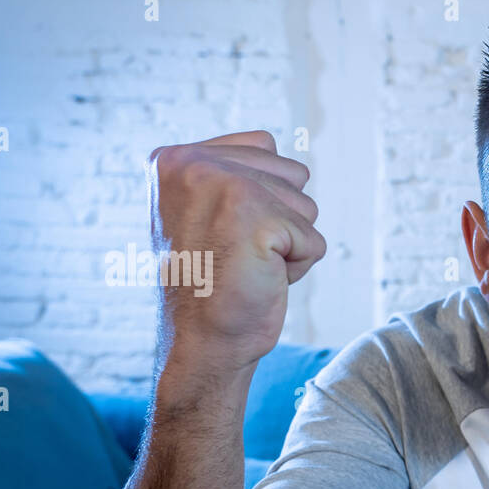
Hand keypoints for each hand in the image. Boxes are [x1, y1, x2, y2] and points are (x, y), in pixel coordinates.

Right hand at [145, 130, 325, 374]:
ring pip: (307, 206)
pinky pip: (314, 241)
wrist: (202, 342)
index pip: (265, 146)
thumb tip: (288, 160)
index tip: (223, 232)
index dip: (263, 196)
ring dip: (289, 243)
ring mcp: (223, 187)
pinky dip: (298, 268)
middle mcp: (192, 163)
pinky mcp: (256, 219)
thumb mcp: (206, 212)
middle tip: (236, 253)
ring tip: (247, 265)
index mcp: (174, 158)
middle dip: (281, 219)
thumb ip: (233, 174)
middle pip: (292, 174)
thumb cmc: (211, 282)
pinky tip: (259, 280)